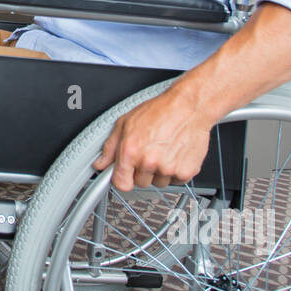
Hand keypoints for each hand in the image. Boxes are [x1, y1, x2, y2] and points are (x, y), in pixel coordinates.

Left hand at [92, 84, 212, 191]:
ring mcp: (169, 168)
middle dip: (143, 171)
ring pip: (159, 182)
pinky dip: (177, 170)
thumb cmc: (160, 111)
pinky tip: (176, 153)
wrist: (189, 106)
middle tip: (150, 152)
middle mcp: (149, 162)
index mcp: (131, 151)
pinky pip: (177, 180)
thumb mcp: (126, 122)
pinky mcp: (186, 171)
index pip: (121, 184)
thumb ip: (110, 147)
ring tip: (164, 150)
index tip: (126, 174)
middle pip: (141, 183)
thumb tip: (101, 163)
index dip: (123, 179)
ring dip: (160, 172)